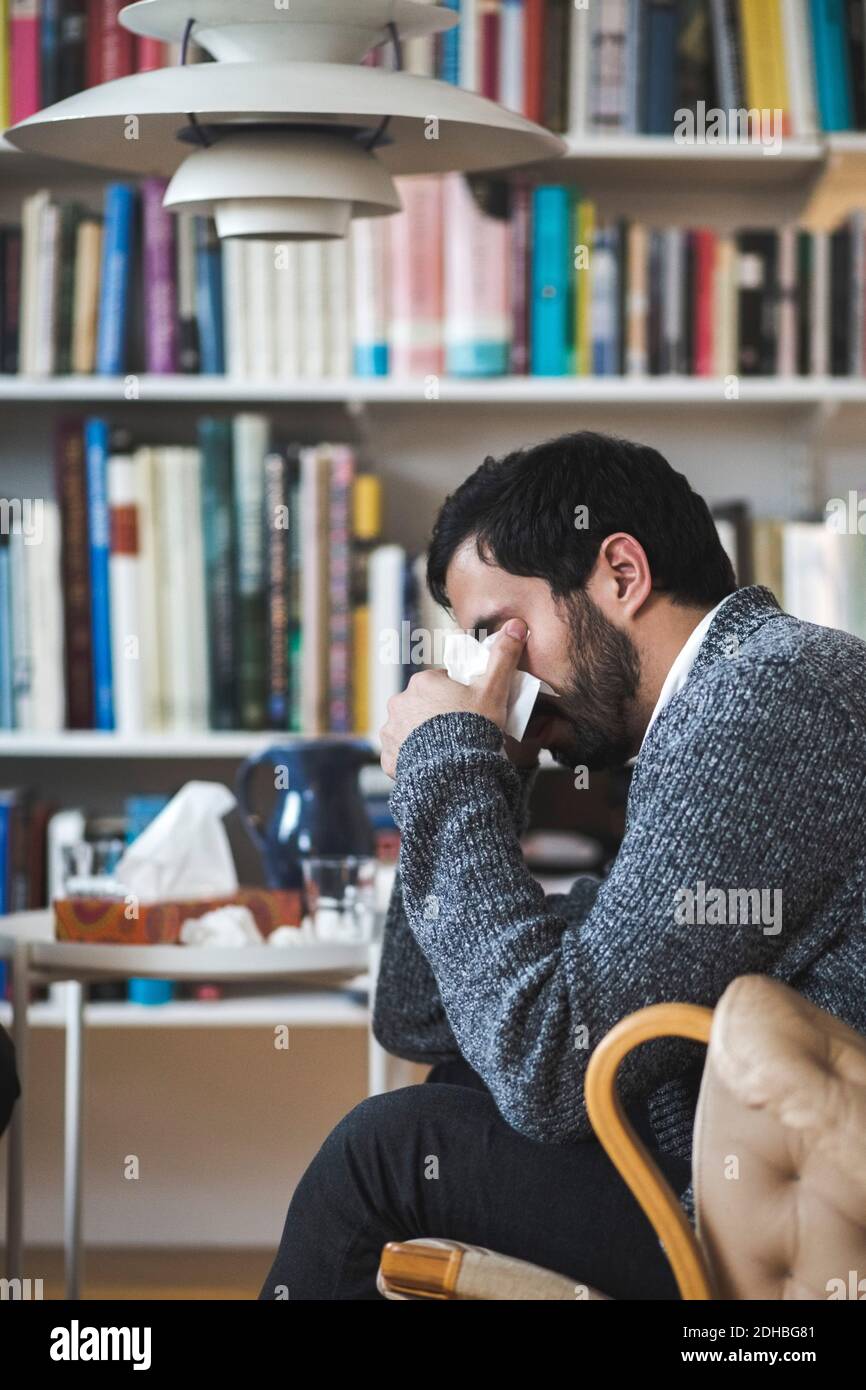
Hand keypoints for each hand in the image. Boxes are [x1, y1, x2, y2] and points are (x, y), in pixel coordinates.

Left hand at [379, 618, 527, 777]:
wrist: (455, 770)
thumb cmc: (474, 727)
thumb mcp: (493, 689)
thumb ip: (503, 657)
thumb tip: (516, 626)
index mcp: (423, 681)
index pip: (441, 683)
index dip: (458, 696)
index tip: (470, 709)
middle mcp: (400, 701)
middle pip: (424, 704)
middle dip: (438, 714)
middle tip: (461, 731)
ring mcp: (391, 730)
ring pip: (409, 728)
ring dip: (423, 736)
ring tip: (447, 750)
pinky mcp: (388, 756)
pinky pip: (400, 754)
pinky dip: (412, 758)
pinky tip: (430, 764)